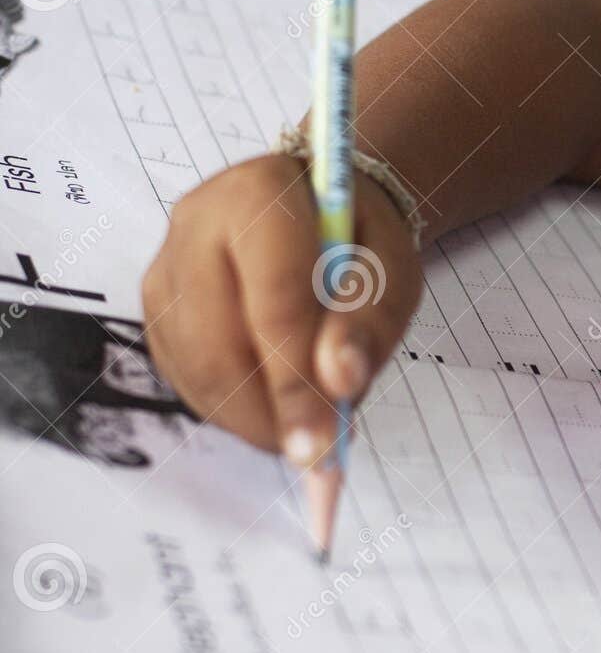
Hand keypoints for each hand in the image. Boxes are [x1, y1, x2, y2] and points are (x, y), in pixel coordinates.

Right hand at [142, 154, 422, 464]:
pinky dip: (228, 407)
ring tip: (303, 429)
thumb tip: (340, 382)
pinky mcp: (157, 302)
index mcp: (259, 195)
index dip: (296, 383)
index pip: (273, 302)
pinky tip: (271, 410)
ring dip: (248, 417)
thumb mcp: (392, 270)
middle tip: (313, 457)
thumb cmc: (360, 238)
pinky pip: (182, 372)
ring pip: (194, 366)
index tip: (320, 446)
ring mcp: (166, 263)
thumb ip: (370, 322)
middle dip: (266, 413)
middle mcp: (195, 222)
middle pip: (218, 341)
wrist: (320, 206)